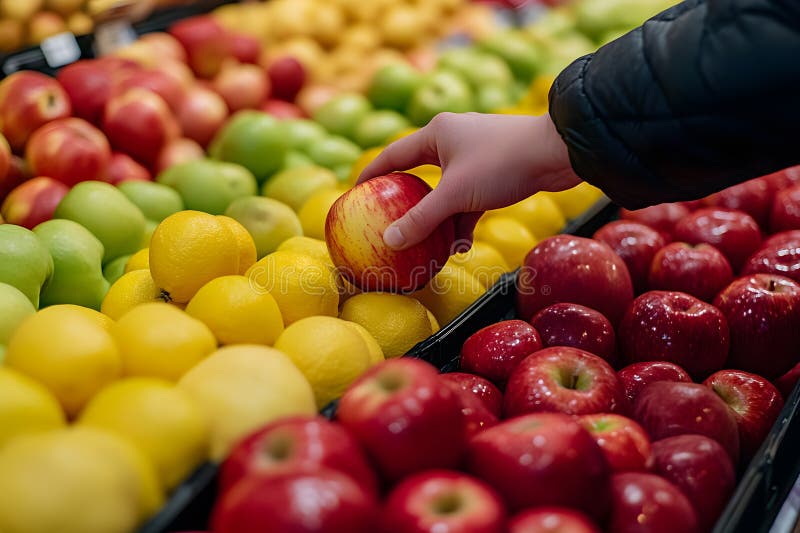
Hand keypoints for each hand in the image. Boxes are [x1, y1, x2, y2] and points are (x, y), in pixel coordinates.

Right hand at [358, 112, 580, 250]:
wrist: (560, 152)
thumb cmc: (503, 164)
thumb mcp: (456, 195)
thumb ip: (421, 219)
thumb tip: (390, 241)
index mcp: (436, 133)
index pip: (392, 156)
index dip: (371, 175)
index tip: (354, 195)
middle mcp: (452, 140)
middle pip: (419, 176)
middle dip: (408, 205)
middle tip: (389, 224)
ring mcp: (475, 156)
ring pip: (446, 193)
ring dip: (440, 221)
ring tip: (429, 246)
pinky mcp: (496, 172)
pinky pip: (469, 200)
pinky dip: (464, 221)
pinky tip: (463, 246)